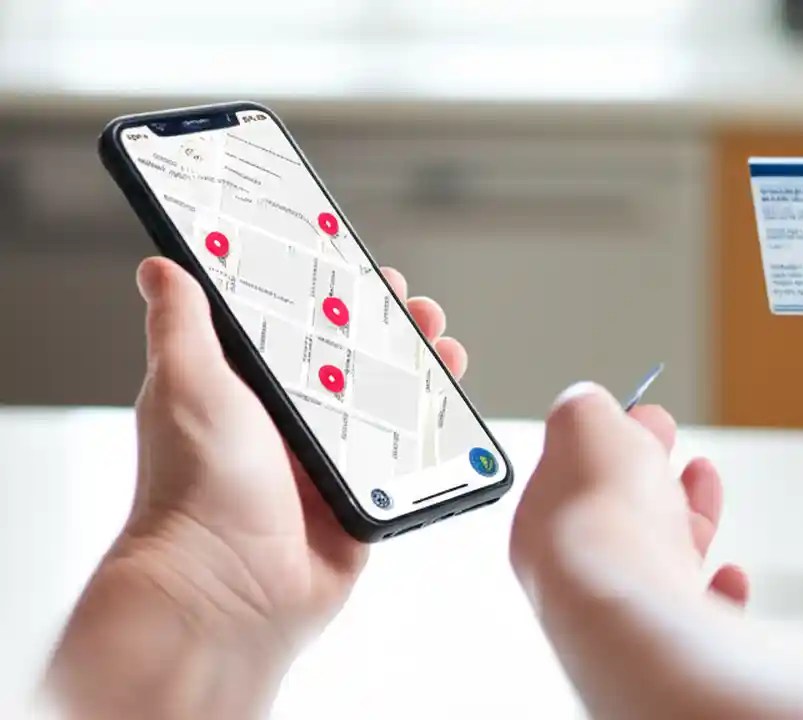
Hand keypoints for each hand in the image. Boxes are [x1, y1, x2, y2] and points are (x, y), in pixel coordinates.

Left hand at [47, 257, 467, 716]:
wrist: (225, 593)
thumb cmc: (195, 488)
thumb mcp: (186, 383)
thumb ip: (183, 322)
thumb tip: (161, 267)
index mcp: (247, 393)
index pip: (298, 330)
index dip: (335, 298)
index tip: (365, 271)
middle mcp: (287, 428)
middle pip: (353, 366)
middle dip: (392, 334)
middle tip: (420, 311)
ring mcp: (327, 469)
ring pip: (386, 411)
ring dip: (421, 378)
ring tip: (448, 350)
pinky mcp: (359, 507)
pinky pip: (404, 467)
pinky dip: (431, 442)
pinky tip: (453, 414)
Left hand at [510, 383, 747, 611]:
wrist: (638, 610)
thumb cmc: (605, 524)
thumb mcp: (585, 423)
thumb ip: (583, 407)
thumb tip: (585, 401)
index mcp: (542, 527)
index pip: (571, 476)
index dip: (610, 439)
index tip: (643, 415)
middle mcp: (576, 577)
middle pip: (619, 518)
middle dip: (652, 475)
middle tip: (672, 448)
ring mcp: (625, 613)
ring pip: (660, 563)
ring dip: (689, 520)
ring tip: (704, 485)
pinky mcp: (673, 645)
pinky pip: (699, 616)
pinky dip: (716, 591)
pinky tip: (726, 575)